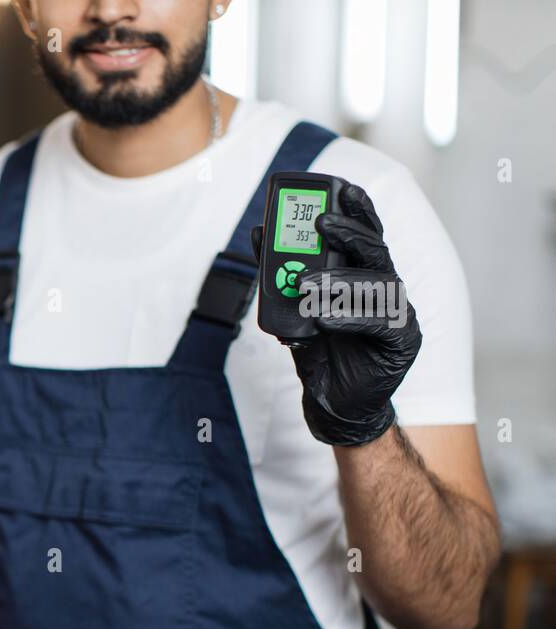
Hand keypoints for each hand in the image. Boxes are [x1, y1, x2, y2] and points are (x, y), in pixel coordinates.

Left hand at [251, 183, 422, 445]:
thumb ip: (281, 276)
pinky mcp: (402, 342)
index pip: (367, 236)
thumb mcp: (292, 310)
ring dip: (338, 280)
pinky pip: (377, 321)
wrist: (333, 406)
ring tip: (306, 285)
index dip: (358, 210)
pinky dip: (346, 316)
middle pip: (376, 251)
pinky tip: (321, 317)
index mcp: (365, 278)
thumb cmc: (320, 353)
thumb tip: (260, 237)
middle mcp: (387, 290)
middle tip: (320, 223)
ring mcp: (399, 315)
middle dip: (349, 232)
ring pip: (376, 284)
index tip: (341, 188)